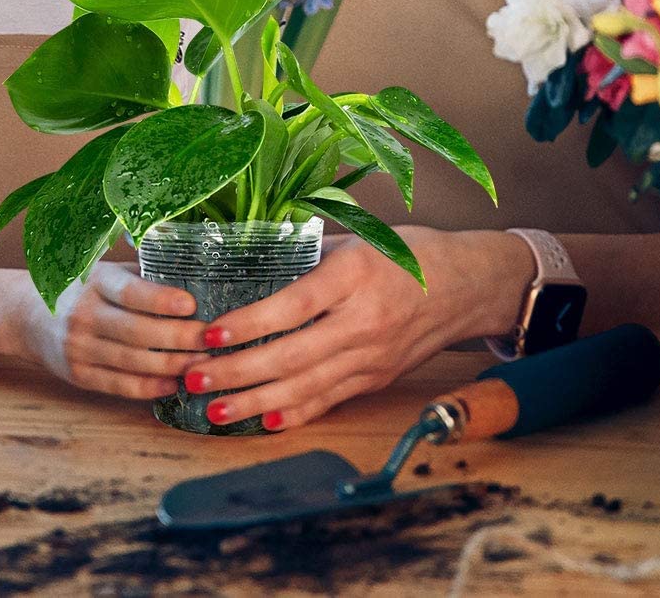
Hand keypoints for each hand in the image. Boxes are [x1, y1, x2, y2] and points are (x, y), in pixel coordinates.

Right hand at [16, 261, 211, 400]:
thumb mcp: (107, 272)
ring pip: (133, 362)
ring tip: (204, 364)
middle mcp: (84, 315)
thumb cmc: (84, 288)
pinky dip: (150, 388)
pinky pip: (119, 386)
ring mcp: (79, 348)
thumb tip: (197, 274)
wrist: (29, 315)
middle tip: (213, 338)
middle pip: (138, 332)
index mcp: (96, 283)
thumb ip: (143, 275)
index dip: (163, 300)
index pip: (132, 292)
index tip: (193, 304)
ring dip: (172, 366)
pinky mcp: (78, 375)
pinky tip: (174, 384)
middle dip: (180, 338)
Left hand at [176, 227, 533, 429]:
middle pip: (293, 354)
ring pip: (307, 387)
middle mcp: (365, 319)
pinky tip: (263, 421)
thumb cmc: (404, 253)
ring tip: (215, 410)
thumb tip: (246, 257)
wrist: (464, 284)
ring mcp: (373, 355)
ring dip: (256, 402)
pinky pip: (330, 400)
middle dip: (238, 372)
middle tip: (195, 378)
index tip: (211, 333)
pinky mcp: (378, 377)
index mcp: (355, 274)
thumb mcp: (356, 239)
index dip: (250, 323)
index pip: (294, 305)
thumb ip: (306, 254)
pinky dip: (295, 414)